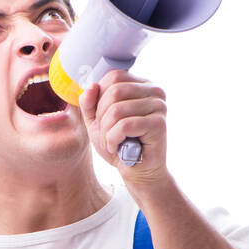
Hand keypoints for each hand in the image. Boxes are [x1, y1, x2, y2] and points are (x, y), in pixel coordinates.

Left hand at [79, 69, 169, 185]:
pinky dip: (113, 139)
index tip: (101, 117)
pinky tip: (117, 148)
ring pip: (117, 110)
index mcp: (141, 85)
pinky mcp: (158, 123)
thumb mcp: (96, 121)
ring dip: (106, 131)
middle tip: (105, 134)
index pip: (113, 76)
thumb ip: (89, 102)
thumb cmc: (118, 143)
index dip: (99, 97)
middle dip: (101, 117)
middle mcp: (154, 91)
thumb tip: (91, 86)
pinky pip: (125, 125)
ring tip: (111, 142)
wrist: (137, 171)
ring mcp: (159, 106)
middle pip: (114, 91)